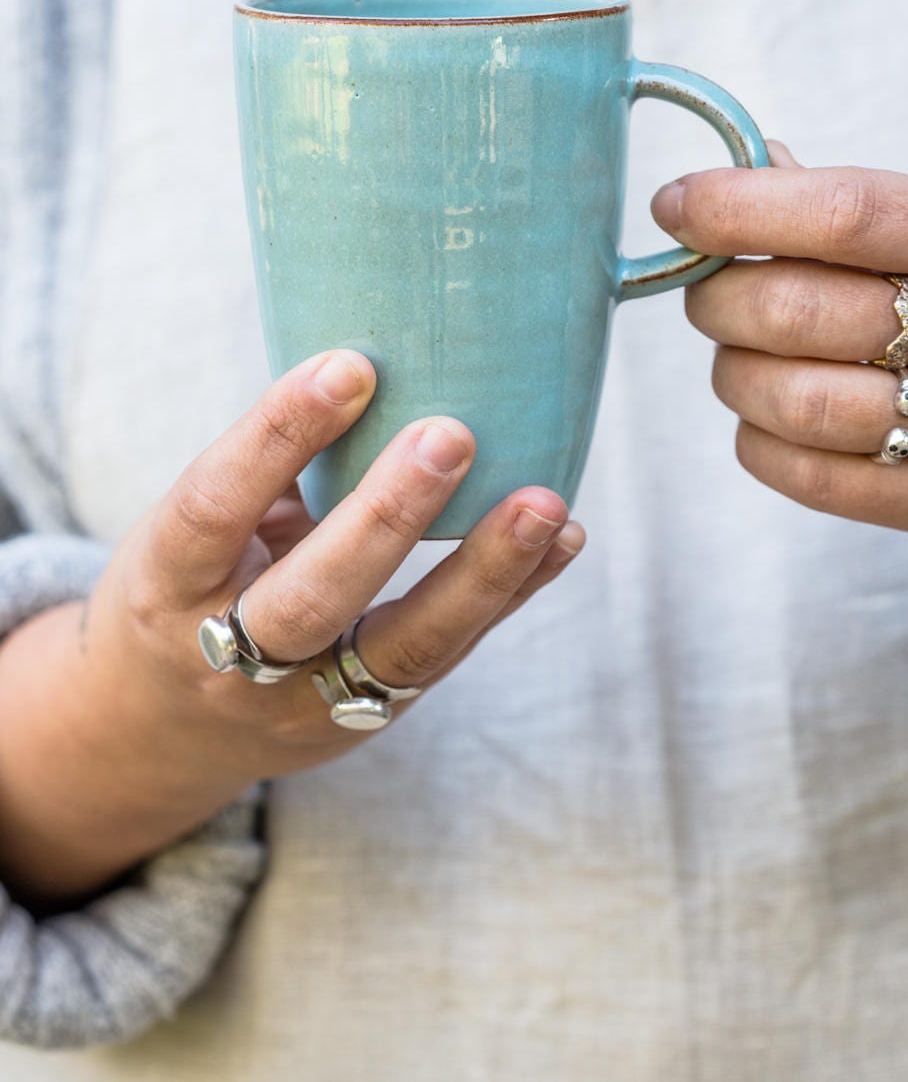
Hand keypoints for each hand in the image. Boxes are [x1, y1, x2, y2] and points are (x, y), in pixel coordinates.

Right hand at [0, 351, 583, 903]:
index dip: (278, 435)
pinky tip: (561, 540)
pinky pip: (446, 657)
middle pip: (314, 596)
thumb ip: (263, 472)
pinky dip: (508, 595)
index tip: (351, 366)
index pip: (216, 507)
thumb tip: (366, 364)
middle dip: (388, 516)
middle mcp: (225, 658)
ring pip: (401, 648)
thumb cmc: (183, 590)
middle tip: (453, 436)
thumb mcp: (187, 533)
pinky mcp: (364, 720)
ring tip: (546, 504)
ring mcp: (302, 702)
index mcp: (166, 584)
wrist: (156, 733)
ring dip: (483, 571)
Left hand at [650, 142, 907, 560]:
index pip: (847, 213)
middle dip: (716, 297)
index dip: (738, 207)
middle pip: (797, 312)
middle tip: (708, 290)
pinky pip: (806, 475)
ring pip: (792, 399)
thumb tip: (734, 172)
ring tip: (741, 356)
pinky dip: (757, 438)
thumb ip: (850, 204)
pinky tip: (769, 416)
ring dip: (733, 372)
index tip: (675, 206)